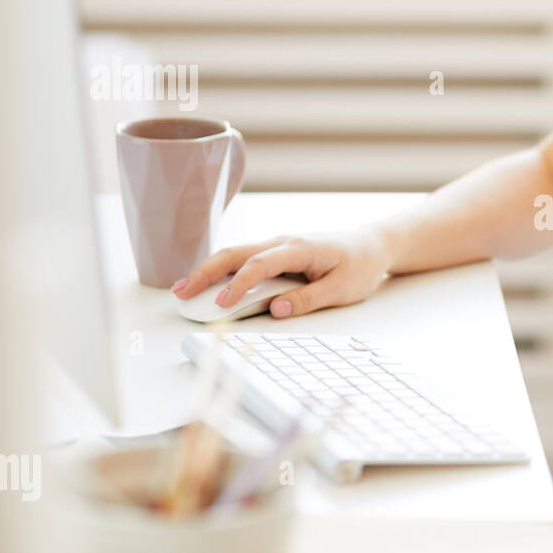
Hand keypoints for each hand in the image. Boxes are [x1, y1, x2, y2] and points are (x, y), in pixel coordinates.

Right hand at [171, 225, 393, 317]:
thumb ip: (310, 299)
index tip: (221, 304)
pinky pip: (244, 259)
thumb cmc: (360, 266)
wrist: (372, 246)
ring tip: (182, 289)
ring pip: (235, 254)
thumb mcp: (343, 289)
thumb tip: (278, 309)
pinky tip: (206, 283)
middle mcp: (283, 242)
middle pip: (236, 253)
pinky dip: (222, 270)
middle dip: (205, 272)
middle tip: (181, 293)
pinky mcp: (277, 253)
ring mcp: (278, 245)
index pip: (260, 264)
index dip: (238, 284)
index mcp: (299, 248)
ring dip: (208, 270)